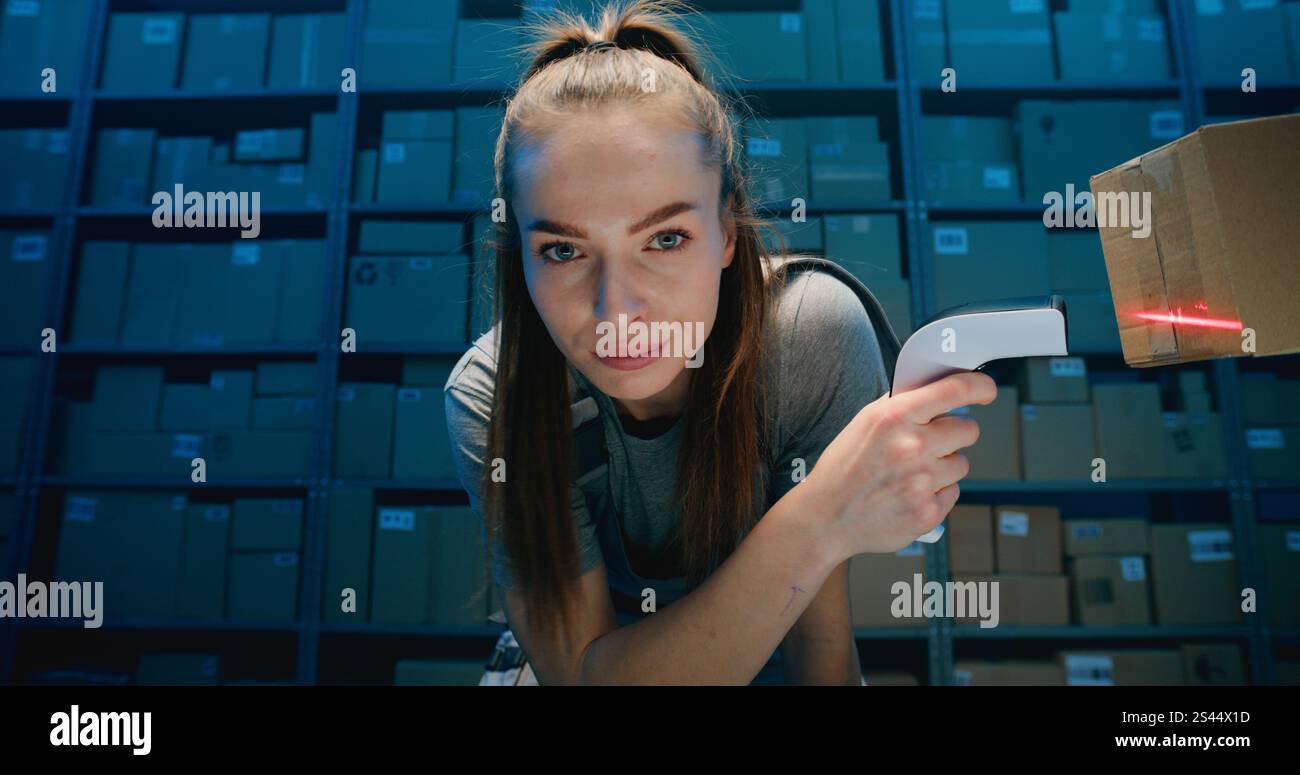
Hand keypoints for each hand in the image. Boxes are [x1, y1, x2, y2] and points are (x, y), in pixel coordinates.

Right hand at [800, 372, 996, 558]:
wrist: (826, 517)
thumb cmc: (844, 467)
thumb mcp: (865, 422)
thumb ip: (902, 406)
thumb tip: (938, 391)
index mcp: (894, 417)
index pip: (954, 390)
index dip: (979, 386)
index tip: (986, 390)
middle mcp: (912, 447)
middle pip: (969, 430)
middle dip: (956, 433)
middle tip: (933, 442)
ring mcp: (922, 482)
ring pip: (961, 464)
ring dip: (944, 466)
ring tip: (912, 473)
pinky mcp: (928, 512)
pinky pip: (952, 492)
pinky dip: (935, 493)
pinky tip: (908, 493)